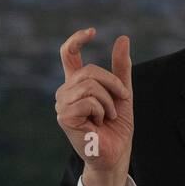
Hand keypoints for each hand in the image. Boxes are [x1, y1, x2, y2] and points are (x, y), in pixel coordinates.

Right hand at [55, 28, 133, 185]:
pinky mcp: (64, 116)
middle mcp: (66, 91)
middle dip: (113, 83)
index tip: (92, 31)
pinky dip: (101, 110)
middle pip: (89, 70)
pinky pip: (88, 100)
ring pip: (89, 84)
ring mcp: (62, 104)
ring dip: (108, 100)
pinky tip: (98, 123)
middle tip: (122, 99)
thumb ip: (121, 68)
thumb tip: (123, 38)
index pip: (69, 54)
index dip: (77, 39)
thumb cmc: (117, 127)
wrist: (116, 154)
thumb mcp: (122, 92)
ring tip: (108, 116)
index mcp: (77, 84)